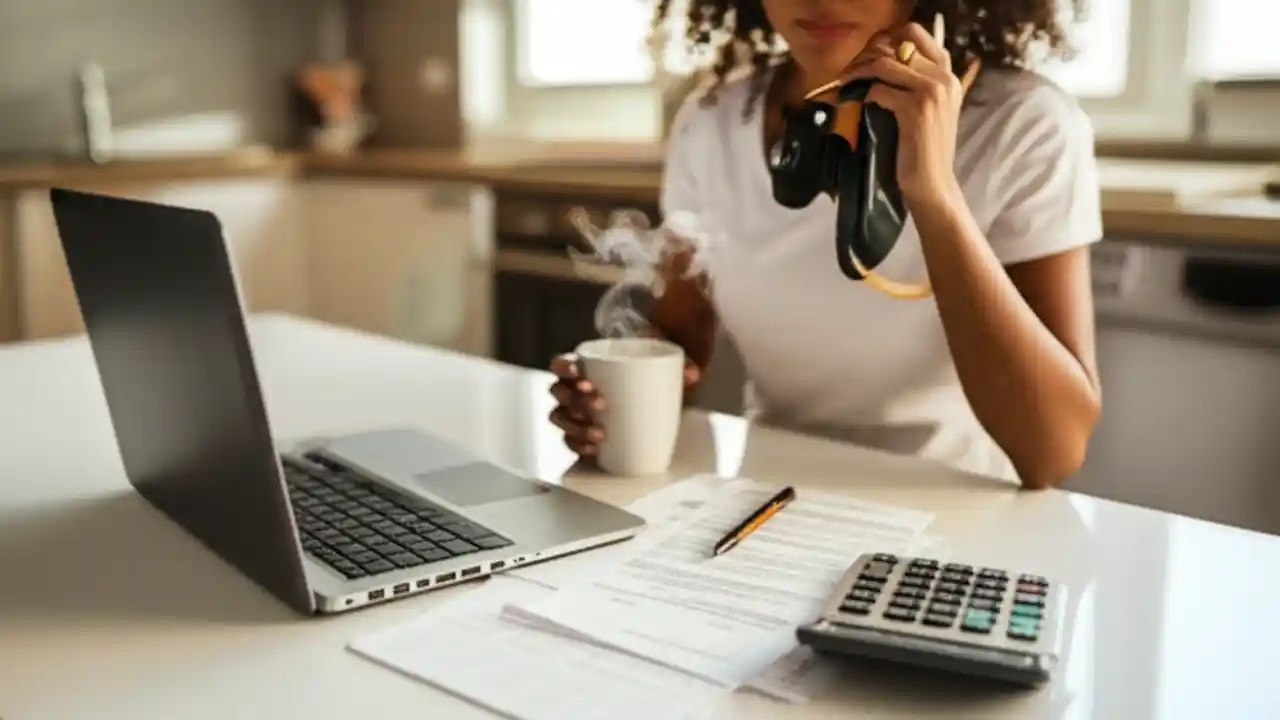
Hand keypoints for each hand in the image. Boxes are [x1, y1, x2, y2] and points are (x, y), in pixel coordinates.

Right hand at [548, 351, 701, 458]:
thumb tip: (692, 374)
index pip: (562, 363)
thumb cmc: (648, 368)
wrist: (653, 388)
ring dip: (576, 426)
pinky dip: (579, 445)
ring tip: (601, 433)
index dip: (564, 367)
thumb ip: (679, 362)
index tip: (581, 374)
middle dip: (576, 399)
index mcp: (586, 364)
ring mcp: (576, 411)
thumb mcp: (662, 359)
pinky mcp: (583, 432)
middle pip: (558, 392)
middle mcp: (575, 387)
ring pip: (559, 418)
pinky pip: (570, 441)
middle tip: (601, 403)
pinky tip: (595, 449)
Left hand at [838, 23, 964, 208]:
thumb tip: (877, 64)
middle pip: (897, 45)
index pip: (916, 34)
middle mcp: (944, 77)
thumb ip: (913, 84)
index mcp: (948, 74)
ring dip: (857, 74)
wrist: (933, 184)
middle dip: (866, 55)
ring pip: (884, 64)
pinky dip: (861, 95)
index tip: (865, 56)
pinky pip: (878, 89)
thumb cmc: (923, 151)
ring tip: (843, 85)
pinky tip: (854, 105)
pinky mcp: (916, 109)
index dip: (886, 40)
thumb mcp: (927, 110)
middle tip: (848, 73)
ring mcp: (932, 92)